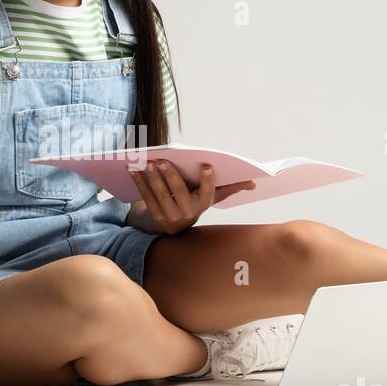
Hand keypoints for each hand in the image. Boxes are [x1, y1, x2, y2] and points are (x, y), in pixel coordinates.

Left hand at [127, 160, 256, 234]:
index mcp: (204, 203)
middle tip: (162, 160)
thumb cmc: (196, 201)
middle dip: (171, 176)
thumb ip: (230, 187)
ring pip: (161, 195)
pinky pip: (146, 198)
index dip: (208, 180)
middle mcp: (188, 212)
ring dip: (152, 179)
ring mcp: (170, 216)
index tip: (206, 165)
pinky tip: (133, 170)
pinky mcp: (155, 215)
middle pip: (179, 193)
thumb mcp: (213, 196)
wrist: (175, 225)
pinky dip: (139, 183)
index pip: (208, 192)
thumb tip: (254, 183)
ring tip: (147, 163)